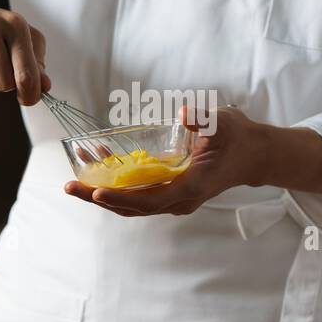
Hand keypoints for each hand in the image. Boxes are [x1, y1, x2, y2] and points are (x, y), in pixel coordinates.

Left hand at [64, 104, 263, 217]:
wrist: (252, 155)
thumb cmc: (237, 137)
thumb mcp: (222, 123)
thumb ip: (203, 119)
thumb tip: (184, 114)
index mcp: (190, 187)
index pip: (150, 200)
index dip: (121, 197)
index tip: (97, 191)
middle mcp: (178, 200)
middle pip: (132, 207)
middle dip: (98, 197)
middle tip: (69, 186)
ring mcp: (173, 198)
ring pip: (131, 203)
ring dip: (102, 191)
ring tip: (74, 176)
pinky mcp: (168, 191)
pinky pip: (137, 193)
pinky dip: (116, 183)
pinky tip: (99, 162)